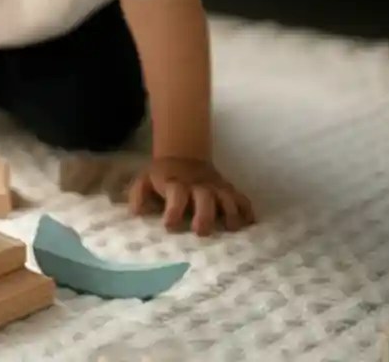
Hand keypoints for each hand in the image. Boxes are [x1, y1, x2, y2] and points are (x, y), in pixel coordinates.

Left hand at [127, 157, 255, 235]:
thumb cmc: (162, 177)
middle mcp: (198, 185)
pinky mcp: (229, 191)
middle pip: (205, 197)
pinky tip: (252, 224)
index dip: (173, 209)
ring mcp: (216, 187)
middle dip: (205, 214)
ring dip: (231, 212)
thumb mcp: (143, 181)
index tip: (169, 225)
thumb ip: (138, 195)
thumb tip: (136, 212)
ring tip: (232, 228)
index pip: (176, 194)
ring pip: (228, 197)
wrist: (183, 157)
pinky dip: (248, 210)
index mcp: (176, 184)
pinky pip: (243, 199)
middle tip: (201, 232)